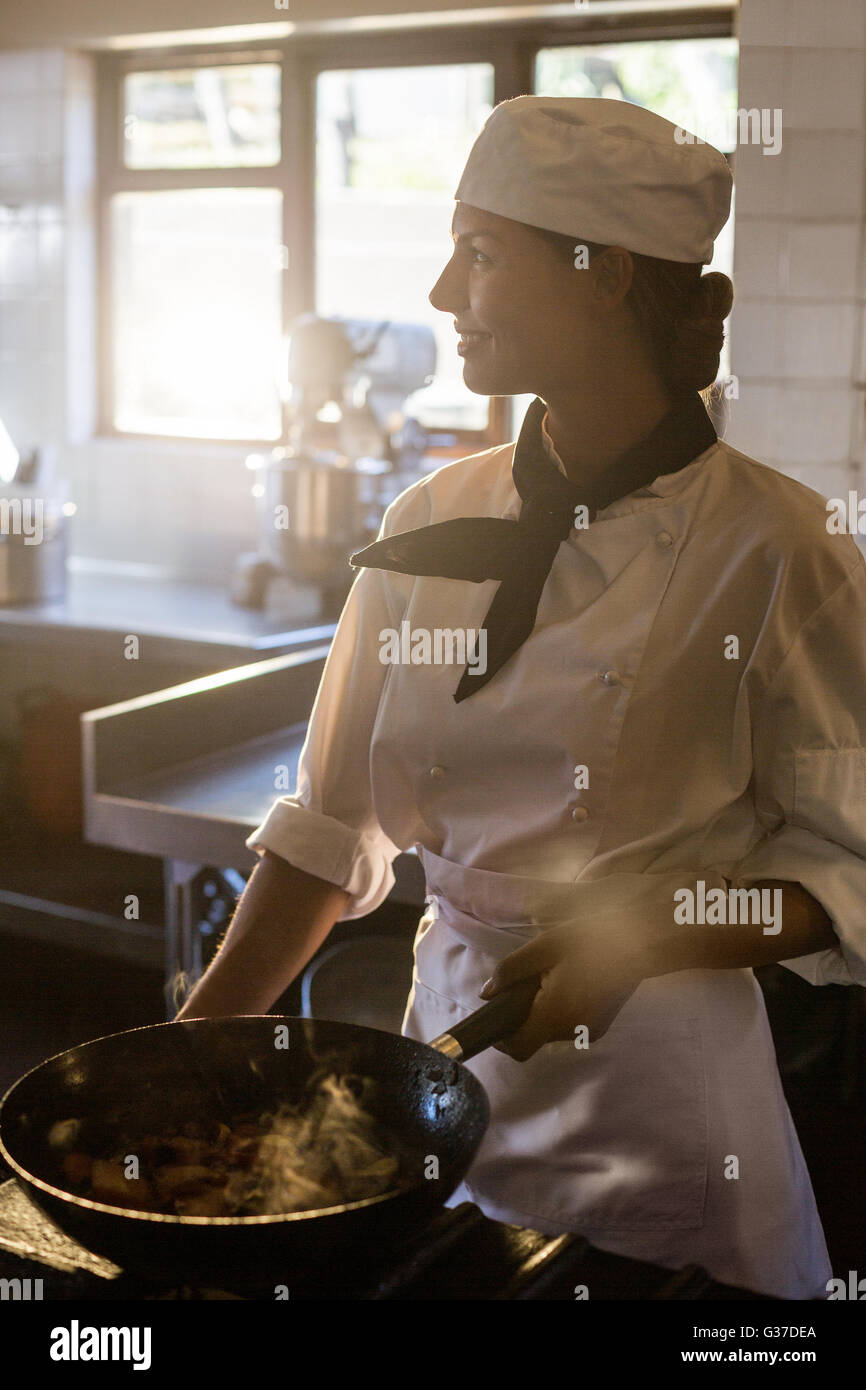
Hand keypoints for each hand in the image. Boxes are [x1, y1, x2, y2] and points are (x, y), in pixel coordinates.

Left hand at [479, 922, 643, 1059]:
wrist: (641, 942)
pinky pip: (569, 1025)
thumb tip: (487, 993)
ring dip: (543, 1011)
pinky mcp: (601, 1026)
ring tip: (552, 977)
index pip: (518, 1048)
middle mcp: (572, 1032)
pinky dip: (561, 1011)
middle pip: (534, 1037)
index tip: (495, 1016)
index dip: (501, 1038)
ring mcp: (590, 1032)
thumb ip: (511, 971)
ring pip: (552, 1030)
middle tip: (528, 982)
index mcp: (555, 1015)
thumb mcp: (543, 947)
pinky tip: (570, 982)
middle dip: (523, 1015)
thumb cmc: (590, 940)